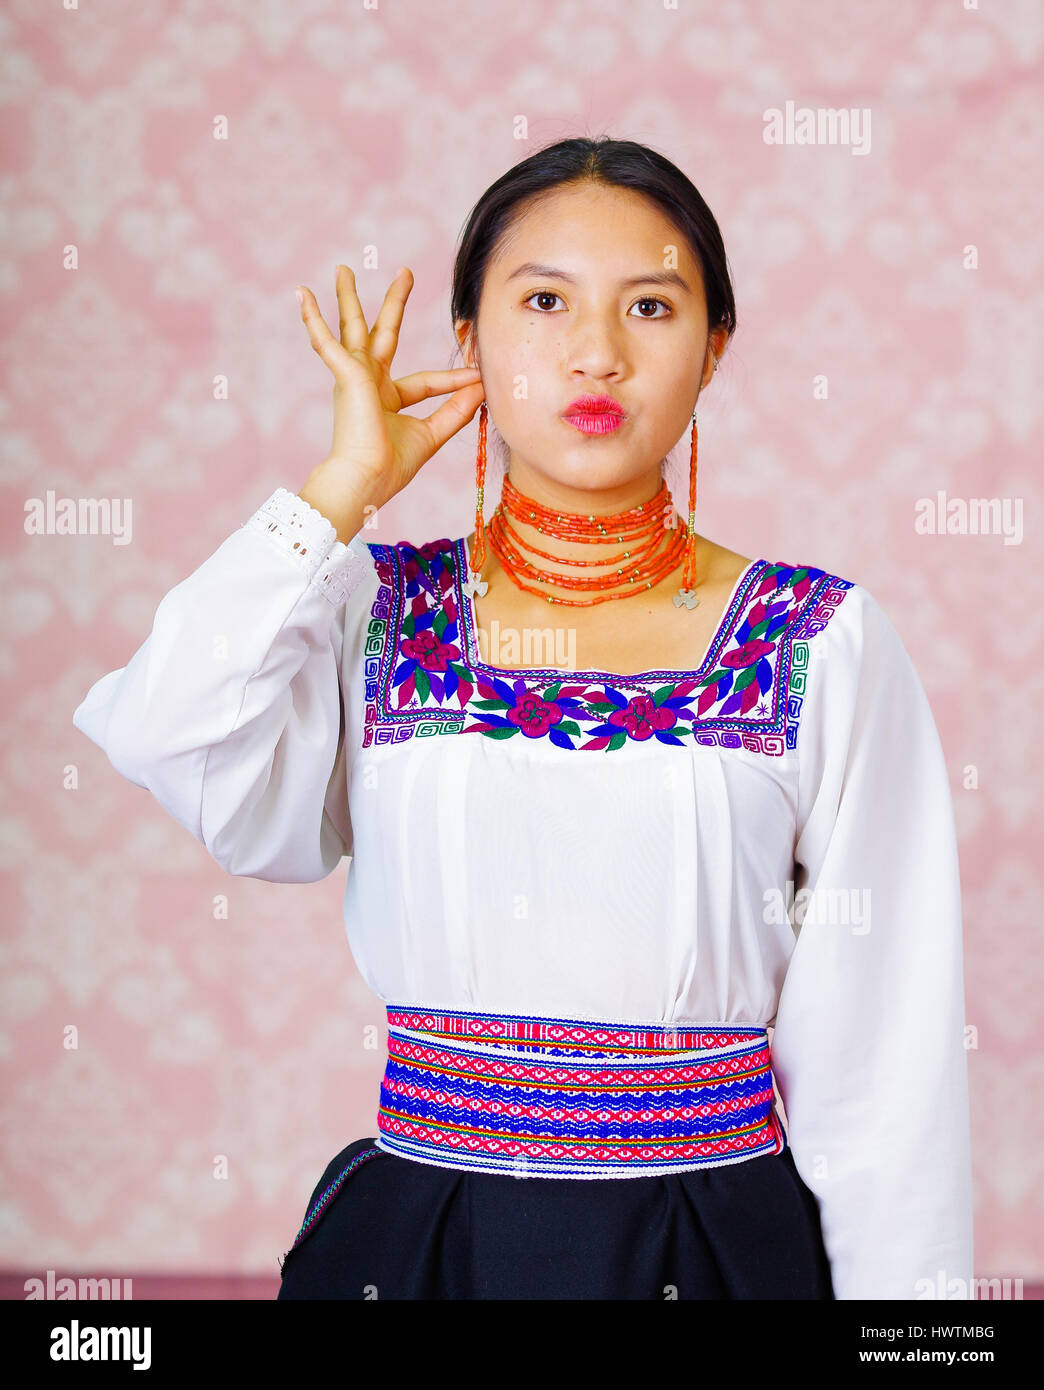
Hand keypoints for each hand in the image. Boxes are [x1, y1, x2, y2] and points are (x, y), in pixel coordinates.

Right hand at [297, 265, 484, 513]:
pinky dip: (313, 318)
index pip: (426, 381)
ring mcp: (354, 376)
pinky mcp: (344, 373)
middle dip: (395, 303)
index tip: (476, 373)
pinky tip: (301, 294)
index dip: (452, 378)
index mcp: (388, 400)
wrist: (365, 479)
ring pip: (352, 327)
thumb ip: (456, 410)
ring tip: (343, 269)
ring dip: (347, 298)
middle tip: (405, 272)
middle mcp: (369, 383)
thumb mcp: (432, 434)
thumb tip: (481, 387)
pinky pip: (325, 341)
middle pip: (384, 334)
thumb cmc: (391, 466)